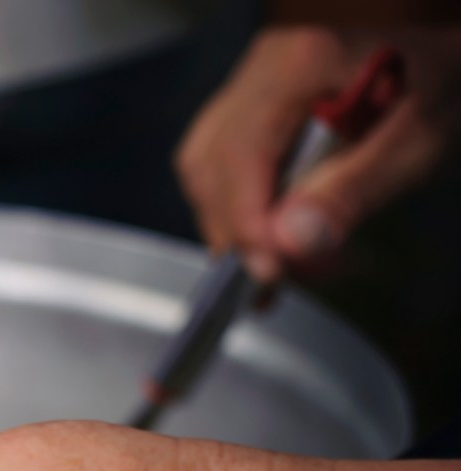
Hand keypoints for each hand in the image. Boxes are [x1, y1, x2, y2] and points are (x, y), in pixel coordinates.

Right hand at [175, 26, 460, 282]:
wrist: (435, 27)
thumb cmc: (436, 69)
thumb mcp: (416, 133)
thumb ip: (353, 188)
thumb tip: (290, 244)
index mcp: (298, 62)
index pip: (241, 157)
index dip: (247, 224)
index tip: (271, 273)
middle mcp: (259, 64)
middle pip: (210, 164)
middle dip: (237, 230)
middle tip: (281, 273)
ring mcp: (249, 76)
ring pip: (204, 161)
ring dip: (230, 217)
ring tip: (275, 255)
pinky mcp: (252, 94)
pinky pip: (220, 151)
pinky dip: (236, 196)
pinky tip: (268, 222)